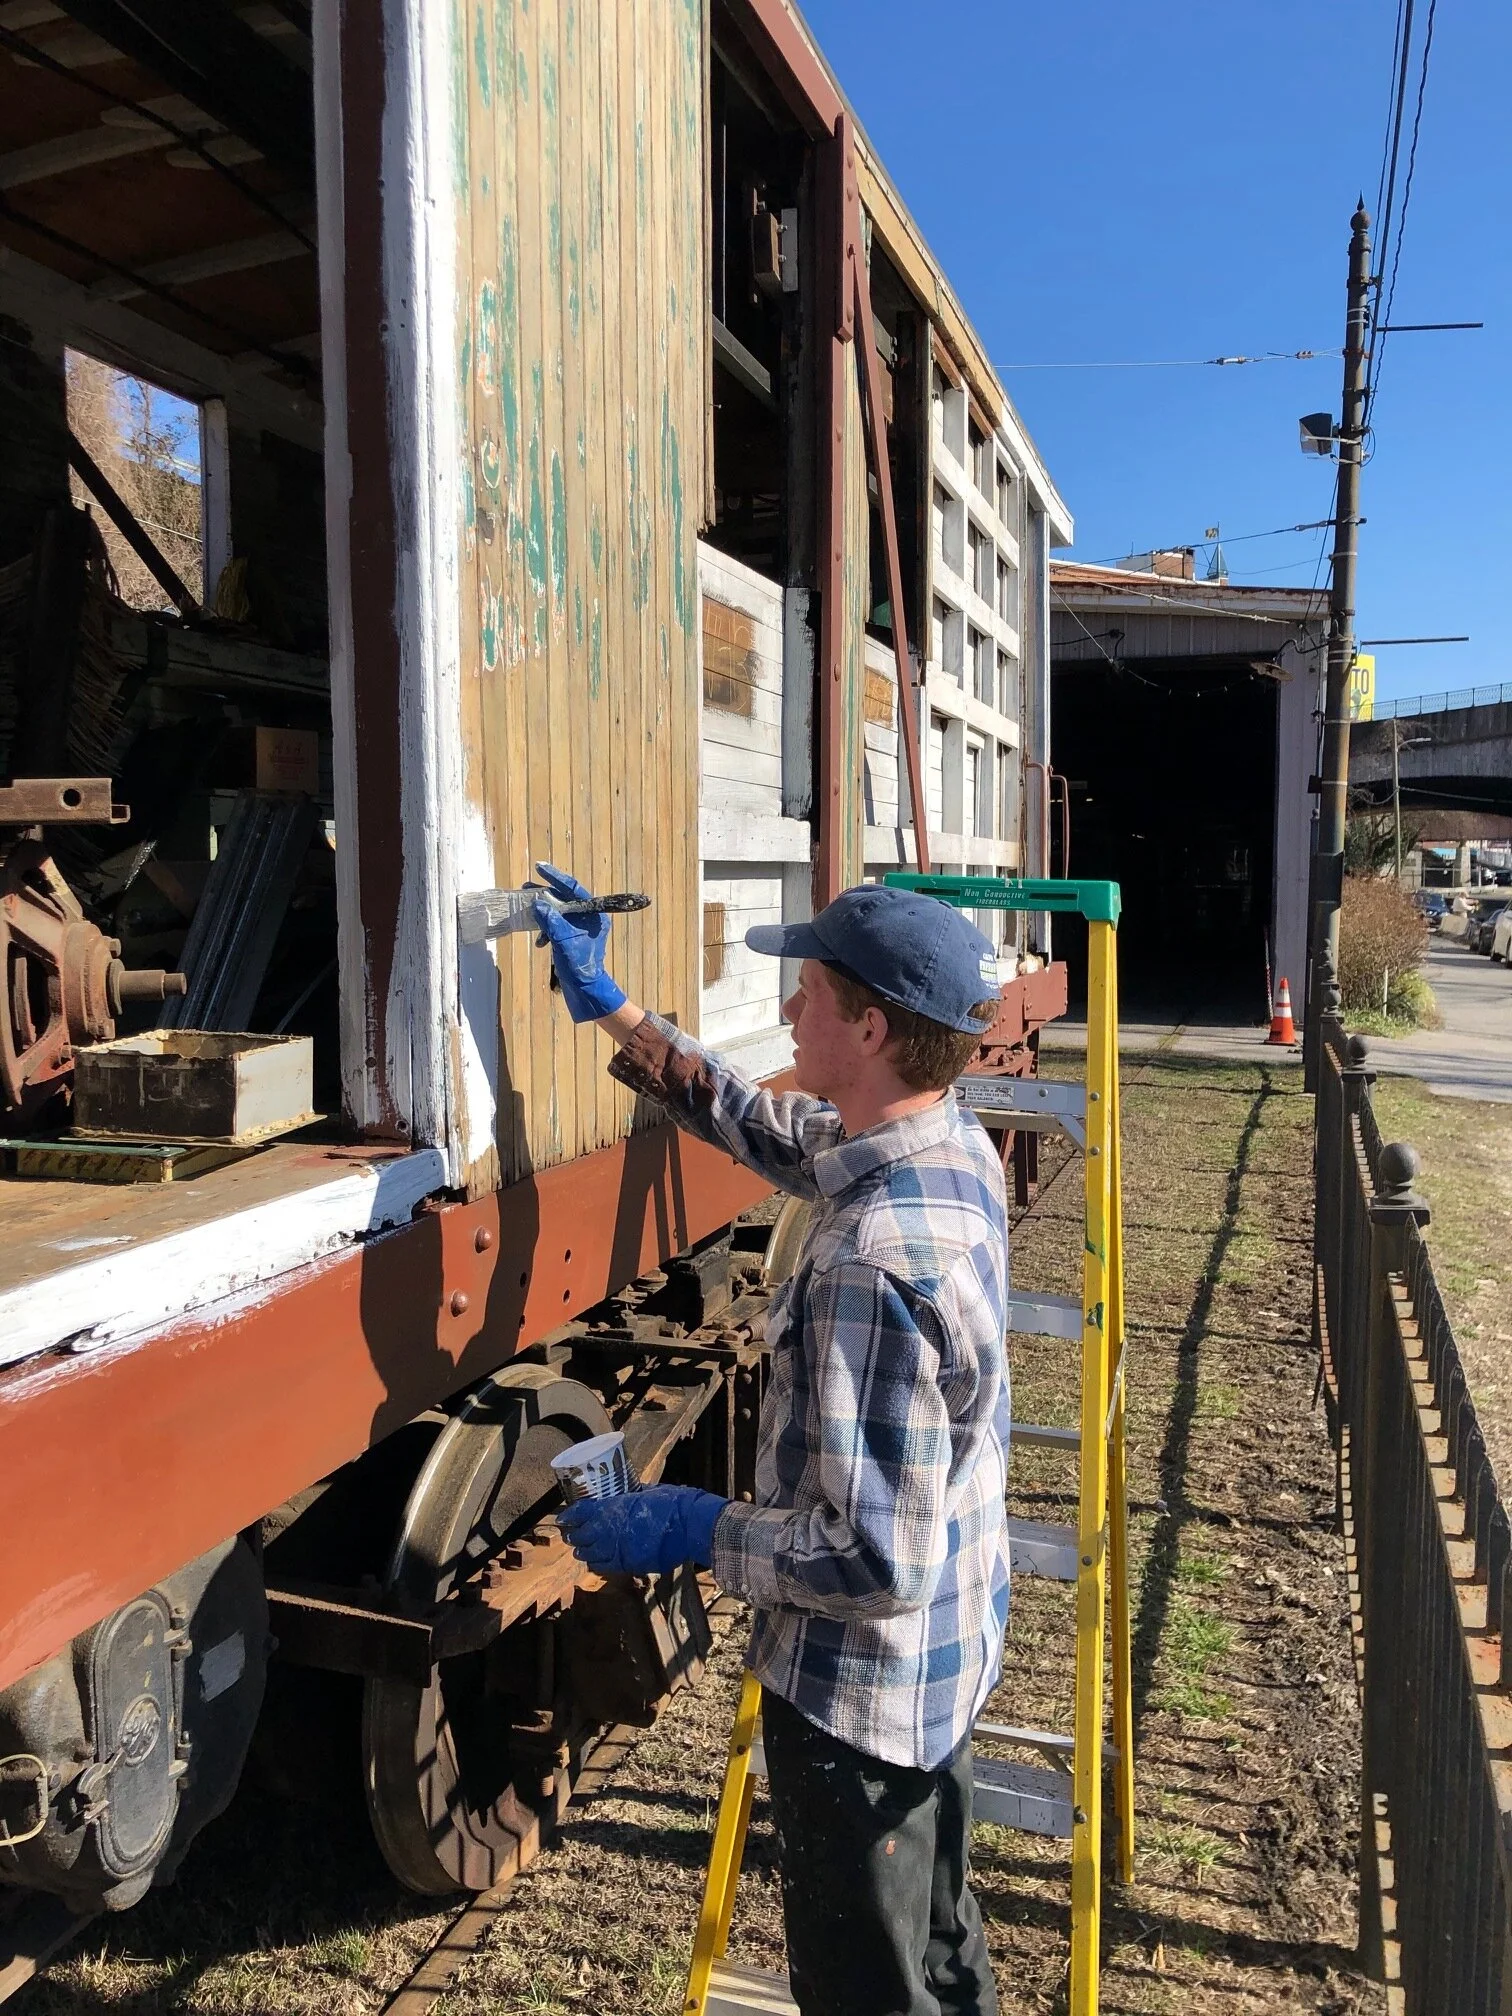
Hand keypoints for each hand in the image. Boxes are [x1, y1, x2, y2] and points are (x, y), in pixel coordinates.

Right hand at [531, 861, 627, 1022]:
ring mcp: (581, 928)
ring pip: (559, 912)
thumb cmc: (580, 967)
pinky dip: (546, 928)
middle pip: (566, 898)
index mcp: (594, 914)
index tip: (540, 867)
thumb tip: (538, 903)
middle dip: (546, 893)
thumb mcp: (563, 941)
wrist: (585, 991)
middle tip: (527, 886)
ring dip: (543, 911)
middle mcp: (589, 918)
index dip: (556, 877)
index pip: (574, 889)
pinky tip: (539, 940)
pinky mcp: (572, 939)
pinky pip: (557, 926)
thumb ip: (551, 921)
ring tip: (527, 905)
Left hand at [557, 1483, 726, 1575]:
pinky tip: (595, 1561)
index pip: (581, 1513)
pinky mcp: (628, 1564)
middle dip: (573, 1535)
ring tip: (580, 1549)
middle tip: (570, 1533)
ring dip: (583, 1550)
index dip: (569, 1516)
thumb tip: (628, 1492)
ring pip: (589, 1554)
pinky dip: (597, 1563)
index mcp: (612, 1508)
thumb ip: (631, 1495)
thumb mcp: (647, 1491)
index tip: (563, 1518)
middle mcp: (609, 1530)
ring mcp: (617, 1549)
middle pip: (580, 1535)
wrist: (689, 1525)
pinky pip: (604, 1566)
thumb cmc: (671, 1502)